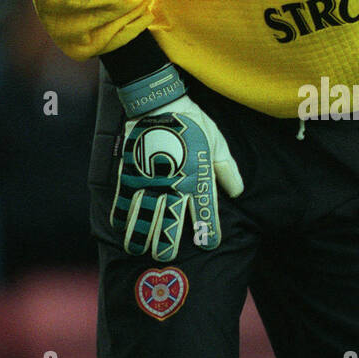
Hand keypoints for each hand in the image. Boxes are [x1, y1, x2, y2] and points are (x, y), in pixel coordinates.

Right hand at [110, 65, 243, 261]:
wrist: (159, 102)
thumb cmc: (192, 121)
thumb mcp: (217, 143)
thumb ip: (225, 170)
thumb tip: (237, 192)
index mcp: (197, 180)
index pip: (205, 214)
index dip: (208, 231)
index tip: (209, 244)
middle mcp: (174, 186)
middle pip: (170, 223)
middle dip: (167, 242)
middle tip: (165, 255)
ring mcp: (150, 182)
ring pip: (145, 217)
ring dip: (142, 236)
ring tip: (140, 250)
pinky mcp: (131, 173)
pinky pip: (125, 199)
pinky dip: (122, 215)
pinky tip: (121, 228)